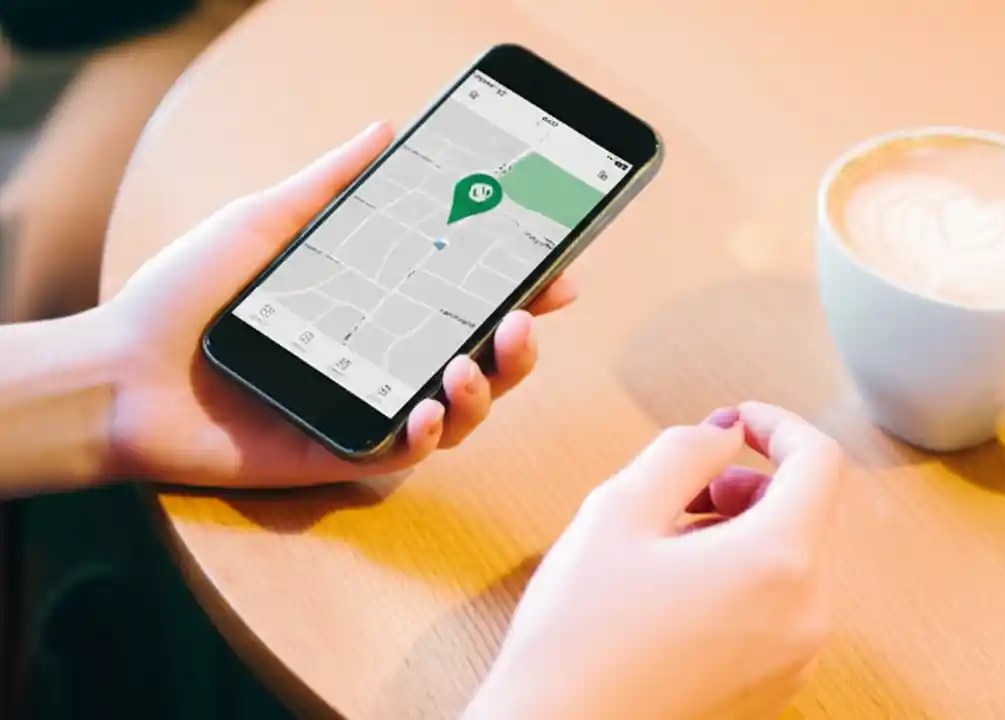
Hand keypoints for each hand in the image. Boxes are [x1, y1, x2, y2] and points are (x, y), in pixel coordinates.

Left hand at [101, 122, 577, 485]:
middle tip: (526, 317)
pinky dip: (427, 433)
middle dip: (522, 346)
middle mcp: (385, 360)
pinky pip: (407, 453)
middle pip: (484, 361)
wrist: (122, 372)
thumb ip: (330, 184)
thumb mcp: (265, 223)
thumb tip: (385, 129)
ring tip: (470, 364)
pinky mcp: (344, 452)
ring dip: (487, 390)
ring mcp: (370, 408)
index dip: (519, 289)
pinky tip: (424, 410)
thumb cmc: (188, 297)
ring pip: (460, 413)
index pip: (466, 301)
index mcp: (379, 310)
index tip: (557, 271)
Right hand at [467, 402, 847, 719]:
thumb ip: (684, 452)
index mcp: (778, 563)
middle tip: (683, 491)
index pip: (820, 462)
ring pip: (788, 563)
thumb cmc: (579, 638)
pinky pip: (776, 610)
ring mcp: (794, 660)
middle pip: (804, 515)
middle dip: (748, 485)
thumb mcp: (618, 513)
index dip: (779, 426)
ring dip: (738, 533)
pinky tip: (672, 595)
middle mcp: (806, 615)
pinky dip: (739, 581)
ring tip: (663, 549)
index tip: (737, 422)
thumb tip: (727, 432)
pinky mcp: (773, 691)